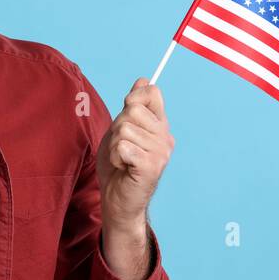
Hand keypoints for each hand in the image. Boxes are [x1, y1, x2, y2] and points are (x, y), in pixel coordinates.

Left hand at [94, 78, 173, 233]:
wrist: (117, 200)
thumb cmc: (118, 166)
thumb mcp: (121, 130)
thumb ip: (132, 107)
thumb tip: (143, 79)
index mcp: (160, 125)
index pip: (151, 92)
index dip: (133, 98)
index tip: (126, 116)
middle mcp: (165, 136)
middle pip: (131, 110)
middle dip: (116, 128)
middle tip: (121, 147)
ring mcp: (161, 151)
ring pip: (124, 129)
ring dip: (113, 146)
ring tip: (122, 159)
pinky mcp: (151, 166)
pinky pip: (122, 146)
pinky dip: (115, 157)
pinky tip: (123, 168)